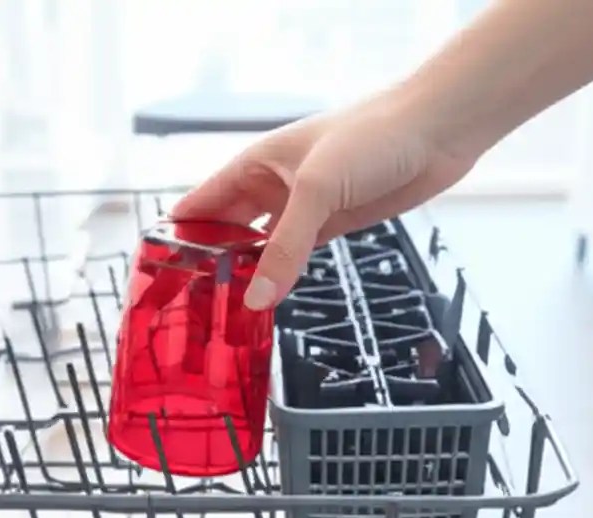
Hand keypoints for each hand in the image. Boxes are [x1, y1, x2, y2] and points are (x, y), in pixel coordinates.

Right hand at [170, 87, 477, 309]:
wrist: (436, 130)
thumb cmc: (372, 135)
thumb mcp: (317, 190)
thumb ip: (285, 248)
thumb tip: (256, 297)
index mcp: (252, 165)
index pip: (198, 206)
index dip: (173, 238)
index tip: (155, 277)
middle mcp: (270, 187)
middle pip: (223, 232)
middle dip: (204, 265)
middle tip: (184, 307)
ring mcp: (300, 208)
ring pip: (257, 249)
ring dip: (242, 276)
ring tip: (220, 313)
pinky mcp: (330, 225)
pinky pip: (293, 257)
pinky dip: (279, 278)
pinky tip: (267, 300)